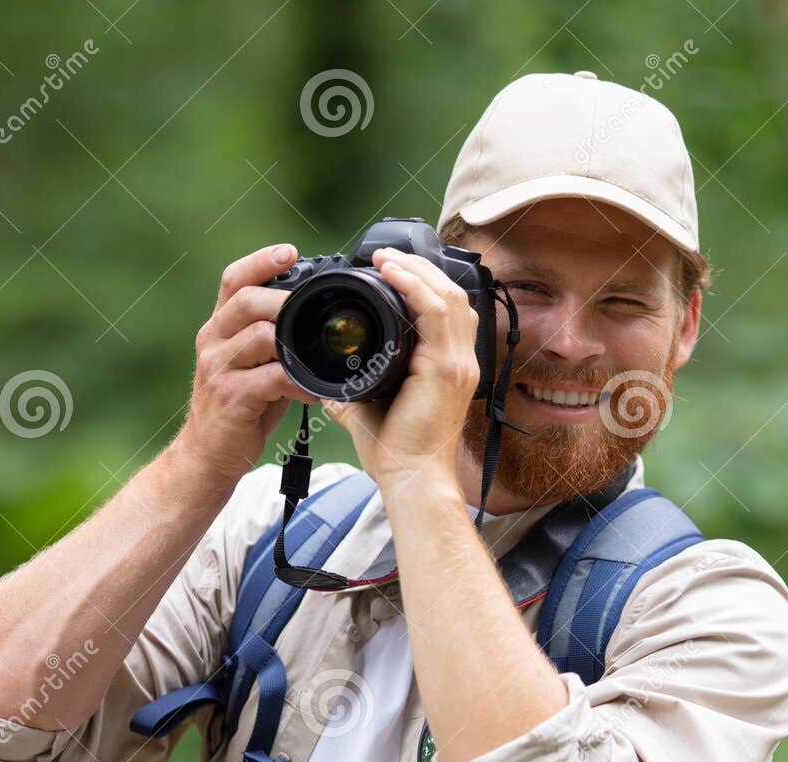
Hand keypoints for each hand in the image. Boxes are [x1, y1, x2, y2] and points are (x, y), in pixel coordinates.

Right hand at [173, 242, 317, 480]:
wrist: (207, 454)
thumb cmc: (239, 407)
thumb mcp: (248, 363)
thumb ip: (270, 337)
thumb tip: (310, 315)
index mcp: (218, 328)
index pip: (234, 280)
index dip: (260, 261)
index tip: (290, 251)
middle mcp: (212, 341)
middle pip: (248, 301)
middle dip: (287, 301)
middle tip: (318, 312)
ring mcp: (218, 368)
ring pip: (262, 336)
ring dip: (297, 344)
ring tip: (321, 357)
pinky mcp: (231, 397)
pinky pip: (273, 379)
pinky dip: (300, 383)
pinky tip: (313, 392)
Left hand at [322, 247, 480, 493]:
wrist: (409, 479)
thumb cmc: (396, 451)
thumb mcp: (372, 404)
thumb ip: (355, 384)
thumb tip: (326, 374)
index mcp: (449, 367)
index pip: (449, 312)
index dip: (424, 284)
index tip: (390, 270)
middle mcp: (461, 362)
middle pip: (453, 295)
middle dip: (420, 269)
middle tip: (385, 256)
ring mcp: (458, 364)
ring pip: (448, 296)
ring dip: (415, 271)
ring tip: (385, 258)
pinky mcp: (447, 369)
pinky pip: (436, 312)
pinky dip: (414, 286)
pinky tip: (391, 273)